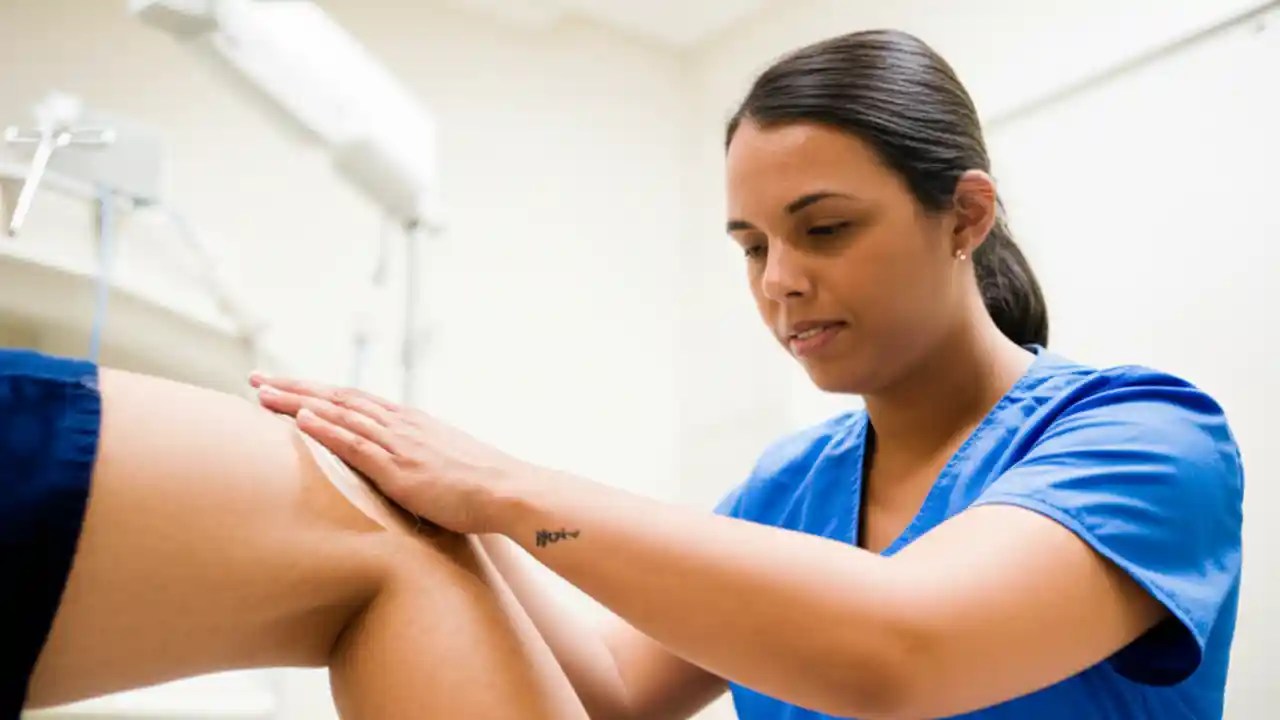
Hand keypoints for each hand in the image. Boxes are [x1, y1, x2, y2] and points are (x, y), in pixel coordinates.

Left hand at [249, 373, 527, 534]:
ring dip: (297, 402)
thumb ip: (420, 460)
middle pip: (338, 398)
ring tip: (262, 393)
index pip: (354, 400)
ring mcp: (400, 444)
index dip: (317, 391)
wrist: (509, 490)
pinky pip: (356, 444)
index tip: (286, 386)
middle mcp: (401, 424)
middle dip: (295, 387)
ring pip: (339, 414)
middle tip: (257, 379)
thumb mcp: (445, 464)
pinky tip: (300, 419)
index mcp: (410, 422)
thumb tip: (407, 472)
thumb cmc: (483, 486)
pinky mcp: (400, 469)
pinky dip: (326, 429)